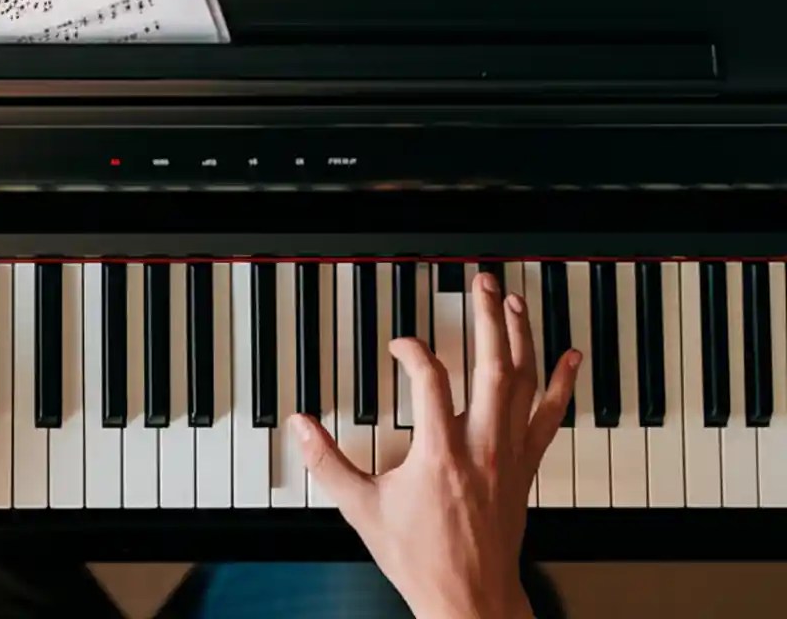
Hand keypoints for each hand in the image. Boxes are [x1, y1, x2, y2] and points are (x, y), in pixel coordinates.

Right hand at [292, 271, 579, 618]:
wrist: (468, 595)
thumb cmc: (420, 557)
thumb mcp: (361, 509)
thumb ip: (328, 463)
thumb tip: (301, 427)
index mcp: (439, 451)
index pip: (431, 378)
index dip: (414, 351)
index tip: (401, 345)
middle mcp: (481, 445)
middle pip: (492, 365)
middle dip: (487, 317)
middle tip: (480, 283)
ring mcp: (510, 454)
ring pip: (524, 382)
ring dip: (521, 336)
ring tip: (512, 302)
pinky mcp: (527, 466)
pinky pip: (551, 417)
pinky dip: (563, 384)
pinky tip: (570, 357)